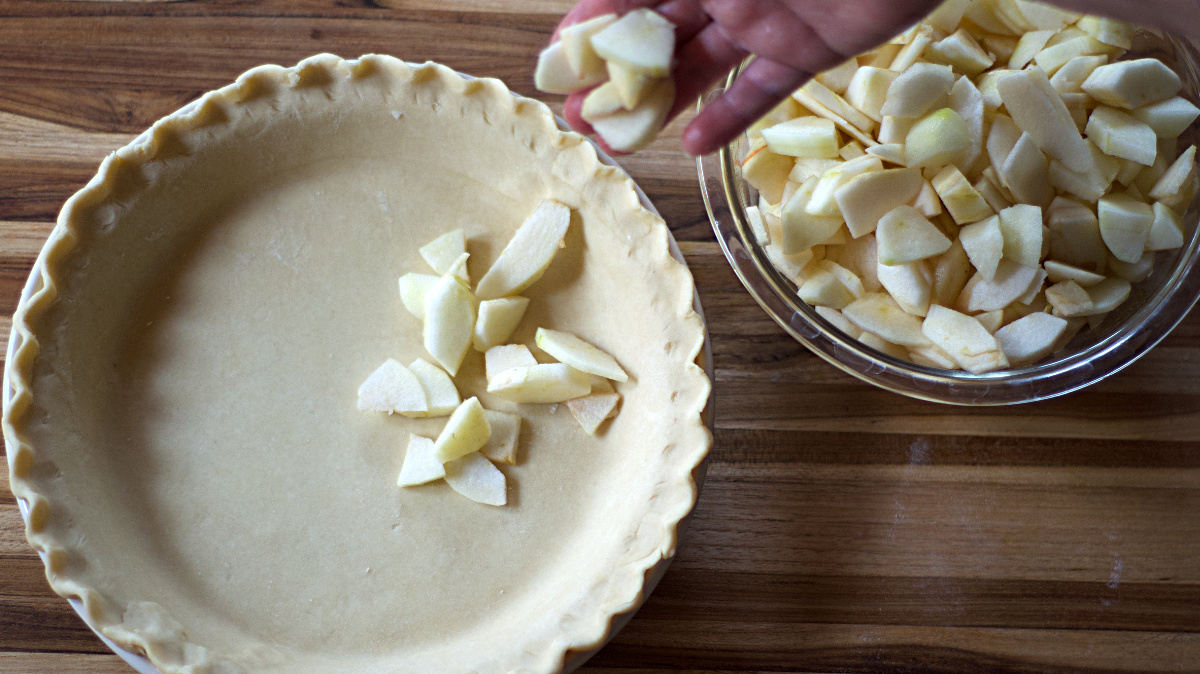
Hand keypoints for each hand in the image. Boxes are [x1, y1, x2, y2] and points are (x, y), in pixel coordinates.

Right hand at [554, 0, 938, 155]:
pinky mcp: (810, 49)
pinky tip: (691, 146)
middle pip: (656, 35)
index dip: (590, 26)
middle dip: (614, 75)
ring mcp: (766, 17)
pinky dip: (729, 118)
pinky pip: (762, 89)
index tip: (557, 64)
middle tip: (579, 118)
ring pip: (700, 66)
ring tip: (617, 142)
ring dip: (658, 103)